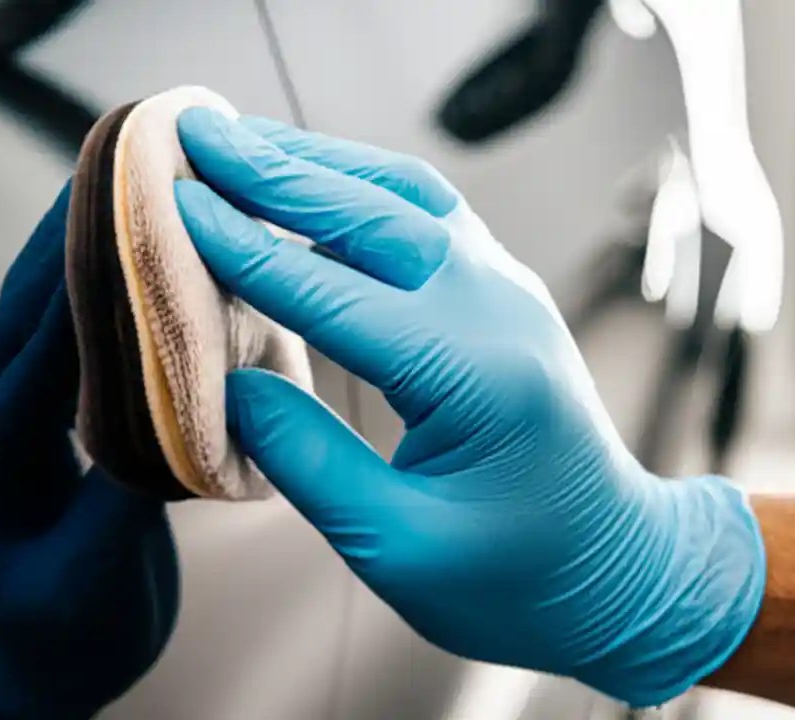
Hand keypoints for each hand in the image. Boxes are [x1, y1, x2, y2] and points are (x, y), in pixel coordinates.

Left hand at [0, 183, 177, 717]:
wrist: (45, 663)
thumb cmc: (61, 634)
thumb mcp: (93, 580)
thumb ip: (127, 500)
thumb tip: (182, 417)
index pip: (30, 362)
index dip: (75, 295)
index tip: (118, 234)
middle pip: (23, 314)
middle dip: (67, 243)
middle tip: (117, 173)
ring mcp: (20, 416)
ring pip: (42, 316)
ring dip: (80, 254)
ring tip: (128, 190)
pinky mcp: (55, 419)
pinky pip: (74, 340)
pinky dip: (106, 297)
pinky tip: (147, 264)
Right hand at [173, 109, 764, 707]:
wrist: (619, 575)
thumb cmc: (517, 583)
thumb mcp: (396, 547)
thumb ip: (306, 460)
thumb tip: (231, 384)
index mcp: (475, 377)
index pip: (332, 294)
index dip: (244, 248)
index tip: (175, 205)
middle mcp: (499, 310)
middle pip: (370, 213)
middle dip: (273, 169)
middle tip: (195, 132)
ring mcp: (508, 292)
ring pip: (402, 194)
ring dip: (316, 162)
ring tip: (239, 140)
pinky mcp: (502, 294)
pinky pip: (424, 214)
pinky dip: (356, 186)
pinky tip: (309, 182)